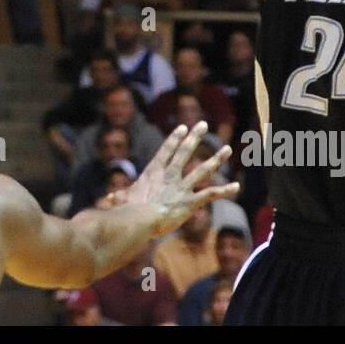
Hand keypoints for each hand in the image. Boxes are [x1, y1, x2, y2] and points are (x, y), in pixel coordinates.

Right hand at [110, 122, 239, 236]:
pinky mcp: (191, 201)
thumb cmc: (129, 210)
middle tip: (203, 124)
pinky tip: (236, 187)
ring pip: (202, 170)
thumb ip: (119, 197)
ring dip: (216, 159)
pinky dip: (224, 191)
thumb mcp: (123, 200)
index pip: (166, 151)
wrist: (140, 219)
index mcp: (154, 172)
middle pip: (184, 152)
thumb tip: (108, 200)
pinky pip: (210, 194)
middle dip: (195, 138)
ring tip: (227, 149)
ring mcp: (181, 187)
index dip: (175, 138)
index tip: (182, 128)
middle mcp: (170, 176)